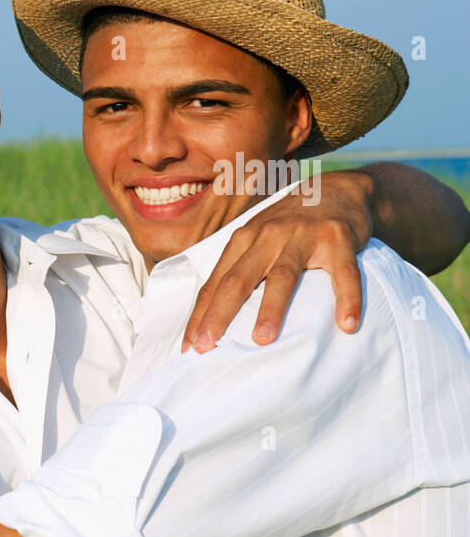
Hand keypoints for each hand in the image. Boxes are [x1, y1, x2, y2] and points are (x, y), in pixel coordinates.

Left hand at [182, 170, 371, 352]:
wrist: (338, 189)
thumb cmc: (289, 227)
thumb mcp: (257, 241)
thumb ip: (238, 270)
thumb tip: (212, 317)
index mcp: (243, 240)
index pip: (216, 283)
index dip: (200, 315)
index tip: (189, 347)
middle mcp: (268, 236)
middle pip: (239, 279)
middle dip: (220, 314)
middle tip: (208, 345)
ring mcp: (304, 236)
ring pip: (284, 276)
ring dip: (271, 309)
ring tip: (262, 340)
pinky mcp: (339, 239)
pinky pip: (344, 274)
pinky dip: (347, 299)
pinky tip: (347, 325)